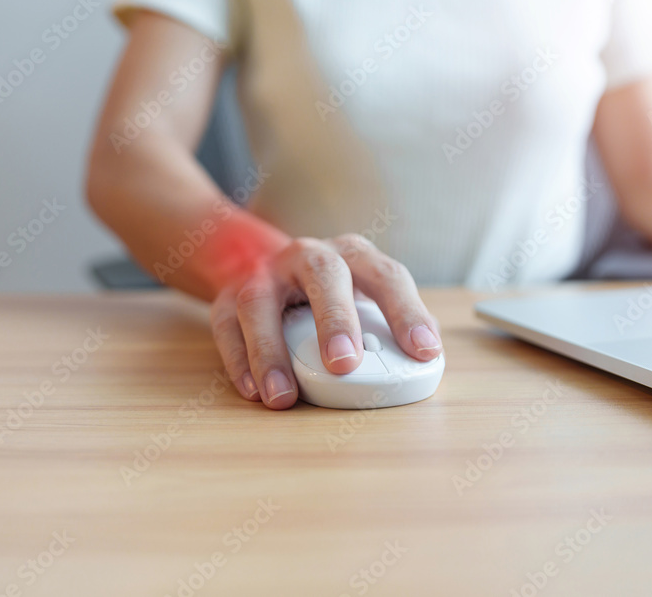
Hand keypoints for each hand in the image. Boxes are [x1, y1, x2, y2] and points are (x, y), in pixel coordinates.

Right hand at [209, 234, 442, 408]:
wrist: (255, 262)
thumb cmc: (327, 293)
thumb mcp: (361, 296)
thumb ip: (386, 324)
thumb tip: (421, 362)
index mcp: (353, 255)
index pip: (386, 276)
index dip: (407, 311)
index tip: (424, 351)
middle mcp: (309, 257)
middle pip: (325, 274)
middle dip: (335, 318)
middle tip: (345, 363)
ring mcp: (264, 275)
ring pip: (261, 304)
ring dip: (271, 351)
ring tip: (284, 396)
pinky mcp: (227, 299)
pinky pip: (228, 327)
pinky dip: (239, 361)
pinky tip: (254, 391)